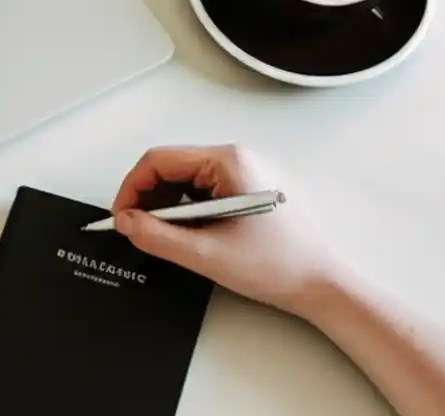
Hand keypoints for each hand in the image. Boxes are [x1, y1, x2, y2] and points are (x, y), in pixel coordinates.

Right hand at [111, 145, 347, 317]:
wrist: (323, 284)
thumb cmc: (282, 264)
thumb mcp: (208, 254)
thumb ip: (159, 236)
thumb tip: (126, 223)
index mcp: (228, 161)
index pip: (159, 160)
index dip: (132, 188)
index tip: (121, 217)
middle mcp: (236, 159)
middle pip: (170, 167)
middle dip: (147, 199)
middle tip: (137, 230)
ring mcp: (242, 174)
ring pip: (184, 180)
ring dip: (166, 207)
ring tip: (166, 237)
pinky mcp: (245, 191)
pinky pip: (202, 192)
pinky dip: (185, 212)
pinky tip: (188, 235)